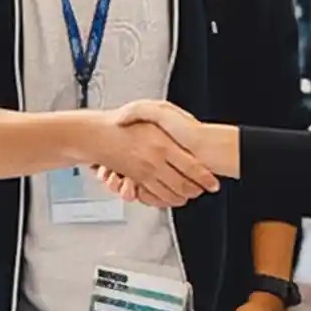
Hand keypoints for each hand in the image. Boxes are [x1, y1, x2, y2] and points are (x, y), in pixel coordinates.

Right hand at [85, 101, 219, 207]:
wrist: (97, 135)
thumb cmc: (123, 121)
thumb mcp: (151, 110)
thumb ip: (171, 115)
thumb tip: (191, 124)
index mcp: (162, 144)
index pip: (192, 167)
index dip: (205, 178)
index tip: (213, 182)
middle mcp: (154, 162)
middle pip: (183, 185)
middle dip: (197, 190)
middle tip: (204, 189)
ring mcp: (144, 173)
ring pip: (170, 194)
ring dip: (183, 197)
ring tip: (191, 194)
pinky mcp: (136, 180)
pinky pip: (154, 196)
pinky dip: (165, 200)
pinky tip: (171, 196)